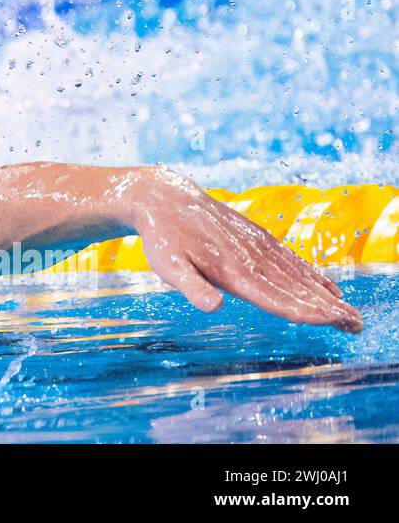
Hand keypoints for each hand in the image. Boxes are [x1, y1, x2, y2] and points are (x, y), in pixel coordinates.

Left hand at [127, 167, 362, 332]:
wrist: (166, 197)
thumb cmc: (164, 237)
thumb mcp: (168, 265)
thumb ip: (192, 286)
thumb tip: (213, 307)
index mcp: (231, 269)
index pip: (273, 295)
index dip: (303, 309)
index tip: (332, 320)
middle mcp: (250, 258)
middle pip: (294, 287)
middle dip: (327, 308)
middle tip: (357, 325)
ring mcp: (257, 246)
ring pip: (298, 275)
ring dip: (327, 296)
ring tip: (352, 316)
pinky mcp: (258, 238)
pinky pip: (291, 260)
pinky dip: (313, 276)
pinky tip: (330, 289)